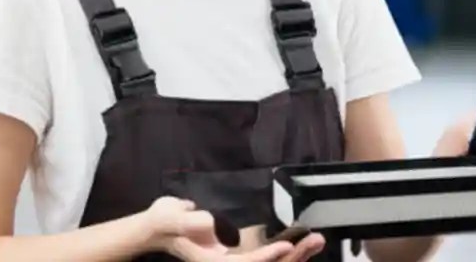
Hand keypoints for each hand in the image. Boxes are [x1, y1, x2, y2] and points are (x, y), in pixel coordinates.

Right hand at [142, 197, 325, 260]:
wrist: (160, 227)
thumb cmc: (165, 222)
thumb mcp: (172, 218)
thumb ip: (189, 221)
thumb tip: (210, 223)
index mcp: (211, 261)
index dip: (265, 257)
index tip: (286, 246)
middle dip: (291, 257)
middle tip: (314, 239)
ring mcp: (234, 260)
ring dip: (295, 256)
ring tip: (316, 240)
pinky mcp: (240, 254)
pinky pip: (266, 258)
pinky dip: (287, 253)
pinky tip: (304, 243)